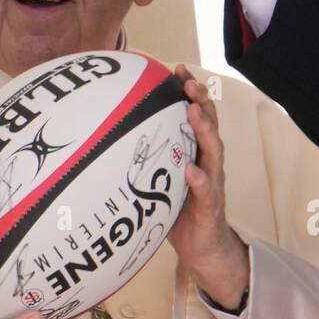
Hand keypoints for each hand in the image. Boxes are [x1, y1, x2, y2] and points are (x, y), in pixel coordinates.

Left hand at [167, 64, 248, 308]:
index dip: (190, 91)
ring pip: (213, 152)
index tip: (177, 69)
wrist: (204, 249)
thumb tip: (105, 142)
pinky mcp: (211, 208)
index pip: (196, 115)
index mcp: (197, 154)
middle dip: (201, 100)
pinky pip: (207, 192)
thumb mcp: (159, 181)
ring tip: (194, 111)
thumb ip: (144, 161)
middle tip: (189, 81)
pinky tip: (192, 171)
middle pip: (209, 125)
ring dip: (204, 130)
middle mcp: (208, 164)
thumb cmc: (179, 212)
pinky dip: (200, 180)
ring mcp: (213, 184)